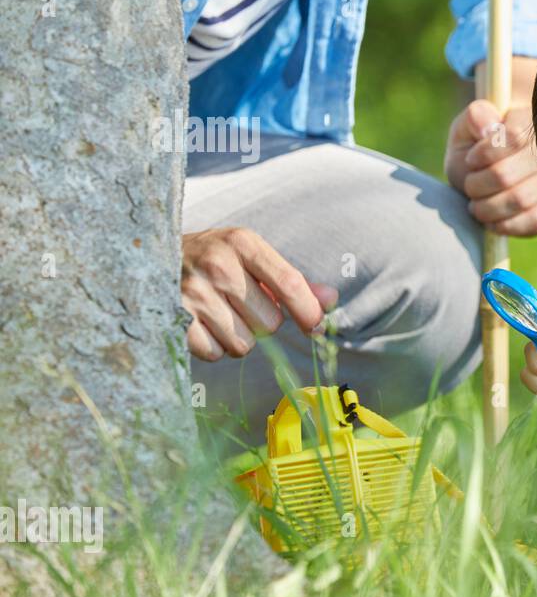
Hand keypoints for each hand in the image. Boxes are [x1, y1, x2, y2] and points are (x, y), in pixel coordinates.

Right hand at [181, 227, 337, 361]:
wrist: (146, 258)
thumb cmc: (209, 259)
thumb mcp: (247, 256)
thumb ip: (290, 279)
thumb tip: (329, 300)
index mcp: (242, 243)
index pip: (290, 284)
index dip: (308, 312)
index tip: (315, 326)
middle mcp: (217, 265)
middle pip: (270, 323)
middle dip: (260, 322)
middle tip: (238, 304)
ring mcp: (193, 294)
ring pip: (244, 344)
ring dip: (237, 336)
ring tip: (217, 313)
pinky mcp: (174, 320)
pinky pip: (216, 353)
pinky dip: (213, 346)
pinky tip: (200, 324)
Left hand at [444, 99, 536, 236]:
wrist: (489, 174)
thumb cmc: (476, 148)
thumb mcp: (467, 127)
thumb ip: (475, 118)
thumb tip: (490, 126)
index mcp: (530, 122)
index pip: (514, 137)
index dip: (485, 153)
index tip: (471, 159)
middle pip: (507, 175)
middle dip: (477, 185)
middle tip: (470, 187)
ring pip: (520, 200)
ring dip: (487, 208)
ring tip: (476, 206)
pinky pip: (536, 221)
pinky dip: (507, 225)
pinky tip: (493, 222)